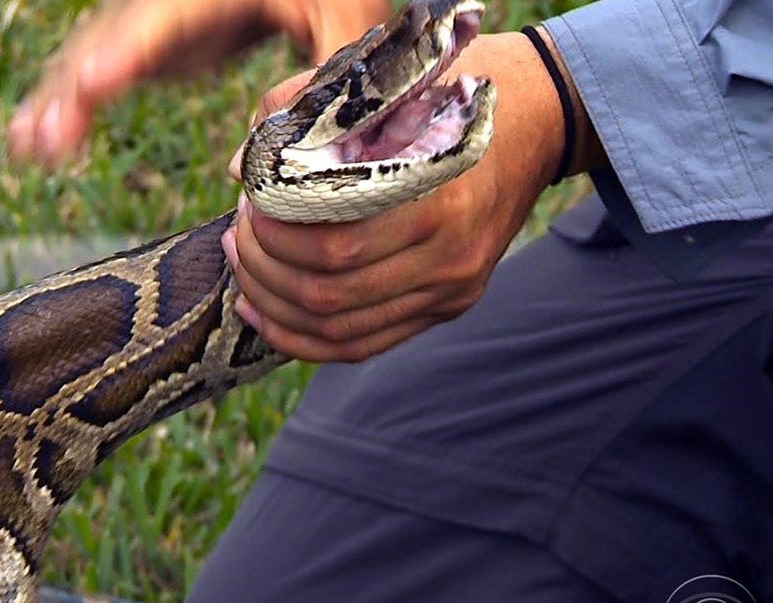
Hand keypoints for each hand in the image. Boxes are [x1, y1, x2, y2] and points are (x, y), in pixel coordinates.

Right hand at [7, 0, 389, 165]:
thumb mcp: (348, 24)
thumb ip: (318, 84)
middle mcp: (175, 1)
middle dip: (77, 84)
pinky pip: (101, 71)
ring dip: (61, 99)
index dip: (130, 49)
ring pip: (95, 52)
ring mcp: (159, 21)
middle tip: (45, 137)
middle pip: (116, 34)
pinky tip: (41, 143)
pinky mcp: (153, 46)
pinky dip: (71, 104)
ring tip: (29, 145)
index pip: (169, 16)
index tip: (93, 81)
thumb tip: (251, 165)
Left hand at [223, 30, 601, 362]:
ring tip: (245, 273)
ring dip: (276, 308)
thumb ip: (302, 113)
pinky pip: (365, 344)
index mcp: (435, 200)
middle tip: (237, 238)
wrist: (534, 122)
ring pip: (341, 332)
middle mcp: (450, 256)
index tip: (246, 207)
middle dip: (264, 272)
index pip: (332, 246)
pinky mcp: (448, 306)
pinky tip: (268, 314)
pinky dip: (306, 340)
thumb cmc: (446, 98)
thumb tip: (241, 168)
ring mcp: (452, 289)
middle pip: (329, 295)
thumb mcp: (380, 87)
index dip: (272, 236)